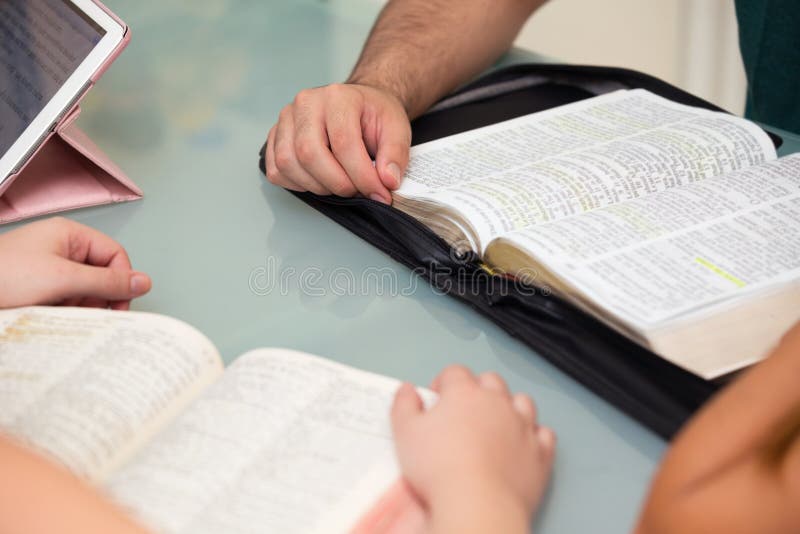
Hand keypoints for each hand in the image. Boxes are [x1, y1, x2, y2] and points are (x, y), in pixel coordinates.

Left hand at [0, 217, 150, 309]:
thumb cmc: (2, 278)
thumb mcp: (63, 280)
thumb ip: (106, 282)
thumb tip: (143, 283)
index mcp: (70, 235)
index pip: (115, 255)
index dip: (121, 280)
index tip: (119, 305)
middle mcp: (61, 249)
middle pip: (101, 275)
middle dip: (98, 298)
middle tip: (91, 316)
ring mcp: (48, 270)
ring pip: (84, 292)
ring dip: (79, 308)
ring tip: (61, 316)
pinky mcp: (37, 289)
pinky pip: (65, 302)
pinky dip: (64, 313)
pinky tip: (51, 319)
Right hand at [265, 83, 410, 203]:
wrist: (358, 105)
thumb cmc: (373, 116)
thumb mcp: (397, 129)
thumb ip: (395, 155)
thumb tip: (387, 181)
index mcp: (337, 97)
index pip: (343, 142)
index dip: (361, 176)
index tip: (379, 193)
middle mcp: (306, 103)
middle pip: (309, 154)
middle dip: (337, 183)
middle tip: (357, 192)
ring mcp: (286, 119)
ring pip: (289, 164)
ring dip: (317, 186)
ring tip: (340, 185)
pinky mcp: (275, 136)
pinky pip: (276, 170)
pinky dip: (297, 184)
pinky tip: (319, 181)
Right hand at [391, 366, 555, 532]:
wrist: (477, 504)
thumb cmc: (440, 469)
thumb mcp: (405, 433)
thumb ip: (404, 406)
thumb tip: (407, 391)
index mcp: (465, 394)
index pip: (455, 373)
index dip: (444, 382)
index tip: (438, 396)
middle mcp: (497, 403)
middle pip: (491, 381)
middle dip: (477, 388)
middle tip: (464, 408)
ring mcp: (522, 426)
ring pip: (522, 402)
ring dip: (510, 406)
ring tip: (496, 420)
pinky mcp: (539, 453)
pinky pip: (544, 434)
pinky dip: (535, 435)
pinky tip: (524, 441)